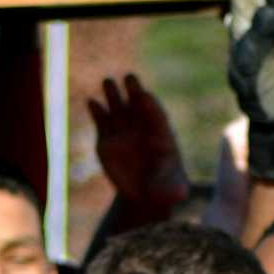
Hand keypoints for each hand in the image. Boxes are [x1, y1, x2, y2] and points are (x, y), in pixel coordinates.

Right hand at [89, 74, 187, 210]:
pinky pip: (102, 120)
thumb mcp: (173, 191)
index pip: (156, 115)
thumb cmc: (164, 188)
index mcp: (162, 134)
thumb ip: (176, 189)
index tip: (144, 95)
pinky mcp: (107, 138)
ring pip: (118, 107)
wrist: (143, 193)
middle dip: (134, 90)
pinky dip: (97, 111)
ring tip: (108, 82)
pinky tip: (93, 103)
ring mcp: (124, 130)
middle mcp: (143, 127)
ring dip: (114, 94)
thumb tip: (180, 194)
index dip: (150, 105)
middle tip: (130, 78)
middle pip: (138, 104)